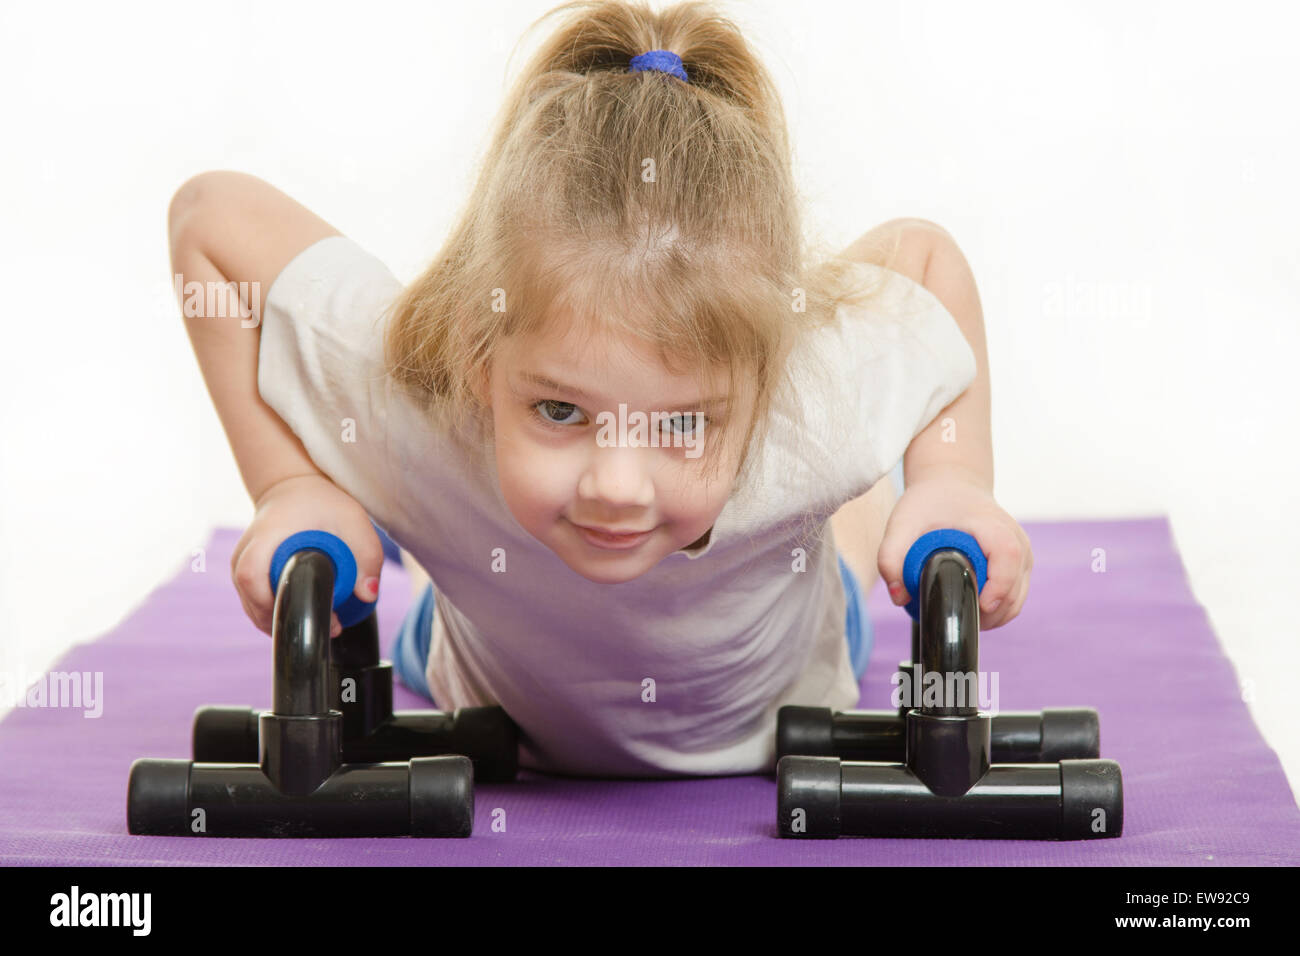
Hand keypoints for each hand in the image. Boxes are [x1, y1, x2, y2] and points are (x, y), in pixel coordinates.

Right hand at [231, 474, 384, 637]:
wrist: (295, 488)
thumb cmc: (324, 503)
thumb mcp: (353, 521)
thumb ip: (367, 555)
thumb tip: (369, 595)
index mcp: (266, 535)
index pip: (252, 576)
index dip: (273, 603)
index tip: (310, 615)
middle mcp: (245, 550)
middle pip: (250, 597)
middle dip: (281, 620)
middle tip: (321, 627)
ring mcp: (240, 562)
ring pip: (249, 604)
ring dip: (277, 621)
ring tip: (316, 624)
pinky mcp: (244, 572)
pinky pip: (253, 600)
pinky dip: (273, 613)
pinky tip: (299, 617)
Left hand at [876, 471, 1031, 629]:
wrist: (952, 485)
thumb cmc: (929, 503)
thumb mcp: (902, 523)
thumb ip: (891, 557)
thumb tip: (899, 597)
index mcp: (993, 526)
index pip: (1008, 557)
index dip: (998, 586)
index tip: (978, 605)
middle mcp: (1016, 540)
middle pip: (1015, 588)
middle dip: (989, 613)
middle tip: (953, 617)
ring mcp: (1022, 554)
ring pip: (1017, 599)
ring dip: (993, 616)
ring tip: (959, 614)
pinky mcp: (1021, 564)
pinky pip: (1015, 596)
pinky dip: (997, 610)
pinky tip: (971, 607)